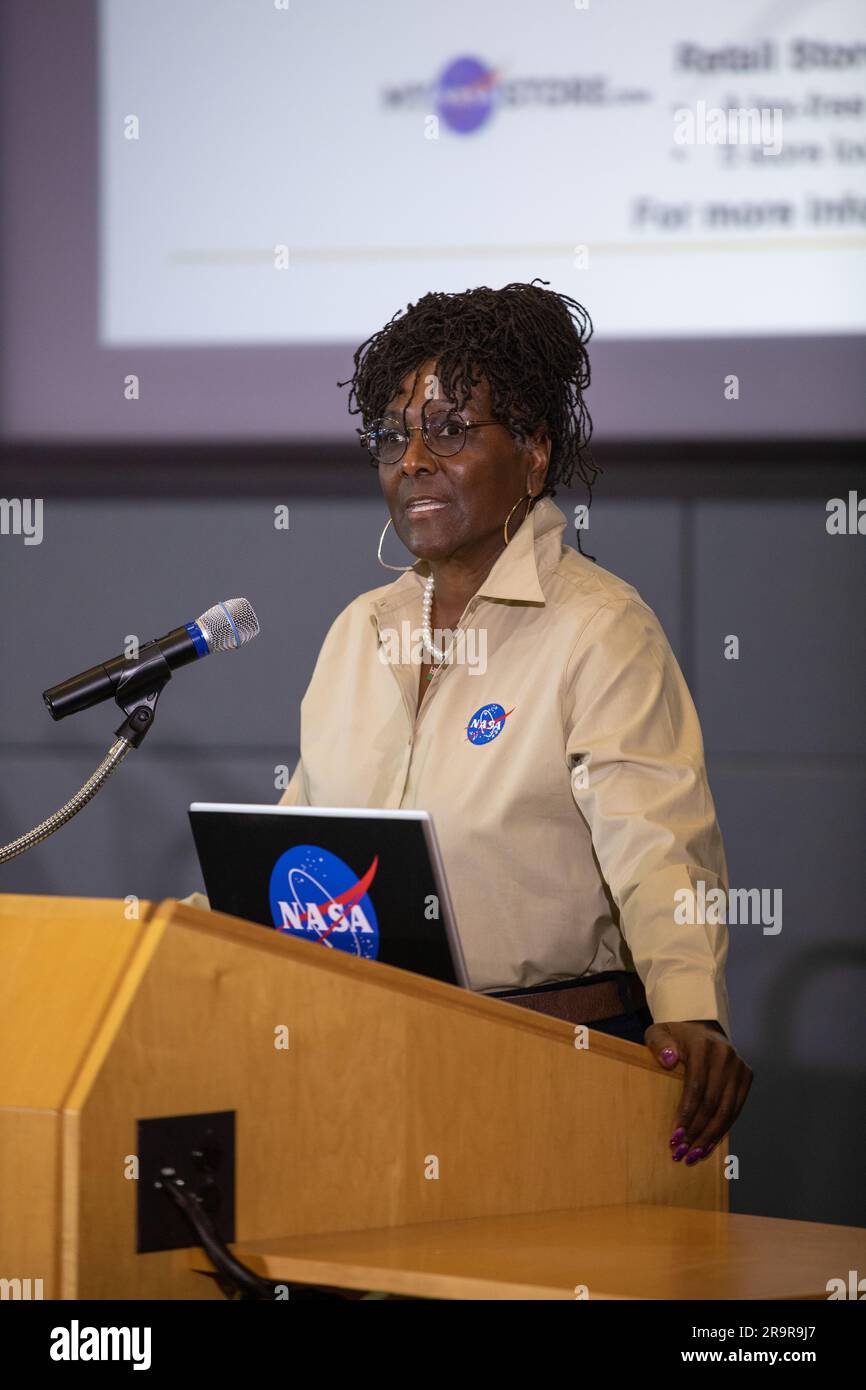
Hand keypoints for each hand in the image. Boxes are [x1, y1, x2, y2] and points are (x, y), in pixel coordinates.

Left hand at [644, 1020, 752, 1165]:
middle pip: (713, 1103)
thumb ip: (659, 1044)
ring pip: (727, 1110)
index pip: (696, 1087)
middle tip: (682, 1152)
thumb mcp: (659, 1032)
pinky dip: (722, 1129)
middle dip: (697, 1131)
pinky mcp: (747, 1076)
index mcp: (704, 1046)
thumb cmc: (675, 1036)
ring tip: (694, 1155)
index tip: (674, 1136)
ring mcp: (739, 1067)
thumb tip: (669, 1060)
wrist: (702, 1027)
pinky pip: (735, 1109)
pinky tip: (709, 1144)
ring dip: (710, 1136)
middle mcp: (726, 1056)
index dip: (686, 1114)